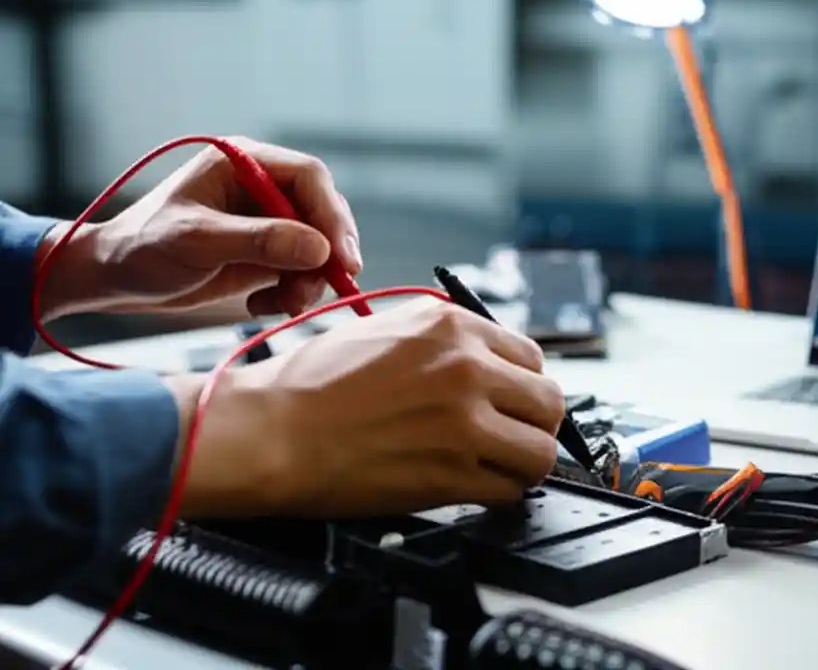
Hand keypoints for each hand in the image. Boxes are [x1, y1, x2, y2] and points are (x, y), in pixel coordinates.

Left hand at [39, 137, 361, 320]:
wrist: (116, 280)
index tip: (340, 257)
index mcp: (245, 163)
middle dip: (326, 254)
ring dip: (310, 281)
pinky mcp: (267, 253)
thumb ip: (259, 241)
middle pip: (321, 213)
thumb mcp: (198, 241)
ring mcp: (267, 221)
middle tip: (327, 287)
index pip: (308, 177)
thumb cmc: (143, 247)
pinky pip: (302, 271)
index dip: (331, 215)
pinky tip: (263, 305)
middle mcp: (263, 187)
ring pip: (318, 247)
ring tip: (284, 305)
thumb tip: (320, 249)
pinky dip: (293, 293)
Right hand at [166, 300, 565, 516]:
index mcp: (452, 326)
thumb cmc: (308, 385)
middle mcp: (467, 367)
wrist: (269, 431)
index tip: (510, 401)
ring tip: (497, 466)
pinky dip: (500, 492)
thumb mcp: (387, 329)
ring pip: (541, 450)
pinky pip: (511, 489)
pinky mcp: (454, 473)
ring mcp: (465, 422)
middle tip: (511, 436)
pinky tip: (474, 486)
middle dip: (533, 423)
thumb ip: (446, 341)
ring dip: (523, 462)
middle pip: (549, 402)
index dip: (522, 384)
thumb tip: (488, 363)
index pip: (532, 356)